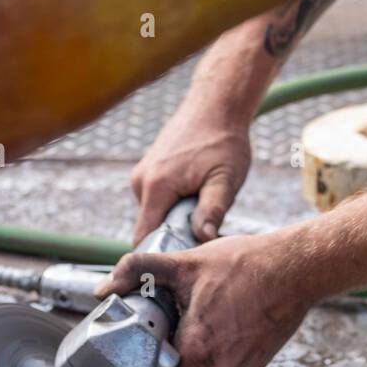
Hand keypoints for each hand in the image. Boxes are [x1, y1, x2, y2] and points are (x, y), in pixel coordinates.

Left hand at [96, 230, 312, 366]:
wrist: (296, 268)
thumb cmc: (244, 264)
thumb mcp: (186, 262)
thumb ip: (138, 271)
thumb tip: (104, 287)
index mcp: (196, 350)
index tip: (147, 348)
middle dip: (174, 353)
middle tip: (176, 319)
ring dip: (198, 349)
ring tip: (204, 313)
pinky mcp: (256, 365)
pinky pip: (226, 365)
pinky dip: (220, 347)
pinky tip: (226, 317)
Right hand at [130, 102, 251, 243]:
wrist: (216, 107)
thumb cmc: (223, 142)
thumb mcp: (225, 179)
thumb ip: (212, 210)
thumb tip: (202, 239)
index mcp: (156, 186)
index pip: (144, 238)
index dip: (162, 253)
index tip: (184, 260)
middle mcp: (141, 181)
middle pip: (151, 227)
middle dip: (175, 234)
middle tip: (205, 226)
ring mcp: (142, 174)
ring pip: (155, 214)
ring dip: (177, 218)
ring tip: (203, 201)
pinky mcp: (148, 170)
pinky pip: (157, 200)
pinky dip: (174, 203)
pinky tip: (196, 190)